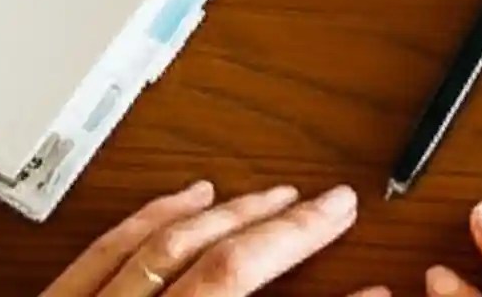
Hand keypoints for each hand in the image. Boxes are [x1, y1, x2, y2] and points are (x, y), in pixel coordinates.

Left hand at [42, 181, 383, 296]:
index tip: (377, 289)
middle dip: (289, 229)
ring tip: (280, 195)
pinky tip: (189, 197)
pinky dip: (153, 214)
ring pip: (169, 245)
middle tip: (338, 206)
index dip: (328, 296)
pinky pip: (105, 252)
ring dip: (234, 212)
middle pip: (223, 266)